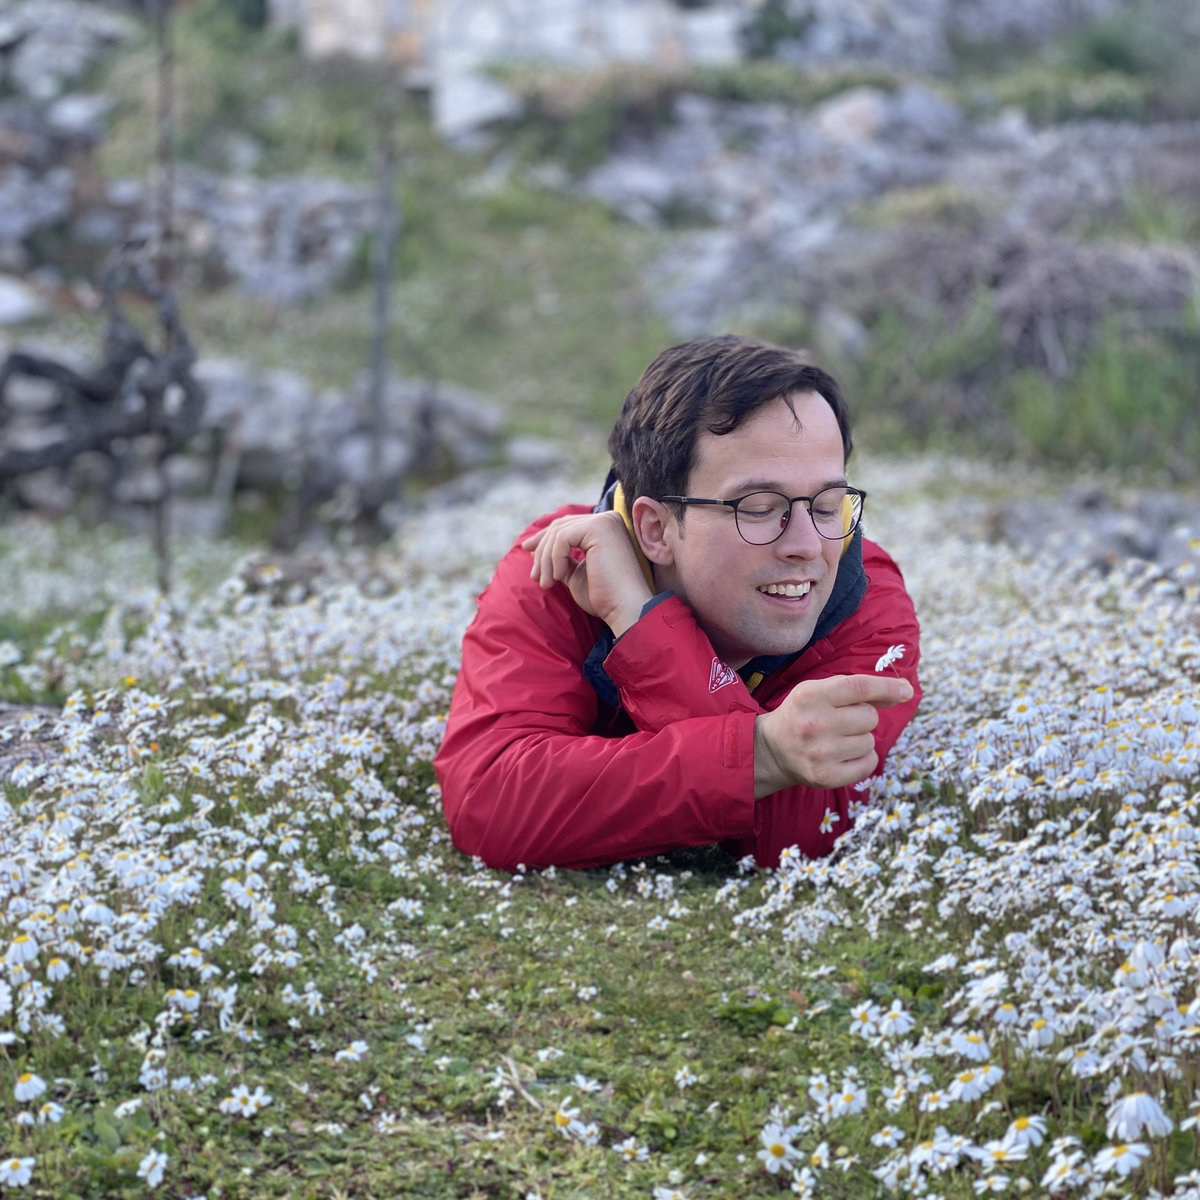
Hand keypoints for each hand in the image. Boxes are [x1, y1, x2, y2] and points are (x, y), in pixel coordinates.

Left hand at [522, 510, 653, 636]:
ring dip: (546, 560)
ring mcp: (605, 521)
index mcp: (605, 527)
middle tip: (535, 576)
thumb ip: (562, 559)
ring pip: (558, 533)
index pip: (566, 526)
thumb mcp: (576, 573)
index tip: (527, 553)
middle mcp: (608, 519)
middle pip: (560, 526)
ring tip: (546, 583)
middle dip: (541, 551)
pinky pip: (563, 539)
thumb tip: (535, 548)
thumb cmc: (604, 598)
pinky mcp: (600, 527)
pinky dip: (555, 559)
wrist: (625, 609)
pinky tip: (559, 578)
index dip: (544, 540)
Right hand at [753, 674, 913, 796]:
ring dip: (860, 739)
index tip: (907, 691)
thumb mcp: (819, 691)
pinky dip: (864, 759)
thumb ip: (857, 689)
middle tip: (840, 722)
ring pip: (870, 741)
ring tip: (837, 739)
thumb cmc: (803, 714)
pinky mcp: (826, 776)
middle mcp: (814, 723)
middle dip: (862, 718)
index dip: (887, 688)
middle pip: (869, 717)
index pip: (858, 687)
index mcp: (810, 695)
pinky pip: (869, 764)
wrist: (772, 749)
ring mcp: (820, 753)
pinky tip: (844, 755)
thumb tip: (902, 693)